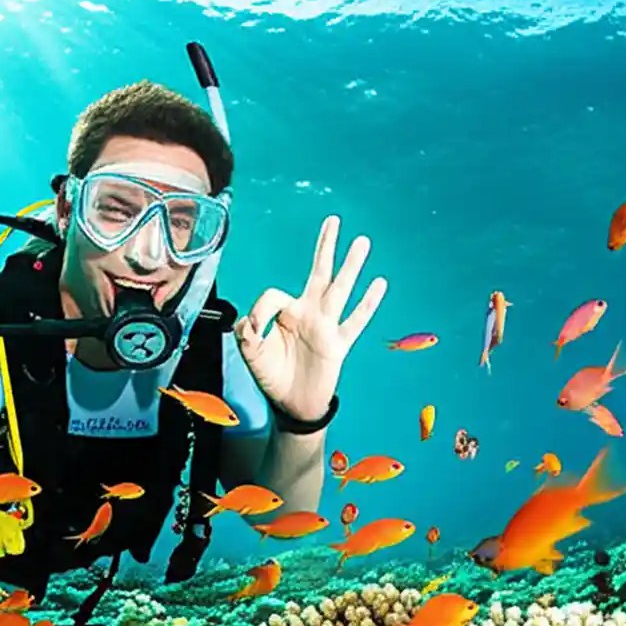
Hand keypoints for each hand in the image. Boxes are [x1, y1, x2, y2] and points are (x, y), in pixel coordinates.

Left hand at [234, 215, 387, 421]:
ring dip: (350, 266)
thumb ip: (247, 332)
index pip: (275, 295)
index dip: (262, 309)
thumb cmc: (272, 375)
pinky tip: (379, 284)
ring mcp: (326, 326)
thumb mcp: (251, 352)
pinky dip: (367, 304)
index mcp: (287, 312)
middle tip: (333, 220)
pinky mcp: (338, 344)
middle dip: (326, 247)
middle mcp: (309, 312)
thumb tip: (251, 321)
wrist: (292, 404)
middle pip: (319, 273)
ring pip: (340, 289)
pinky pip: (355, 321)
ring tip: (362, 242)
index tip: (255, 329)